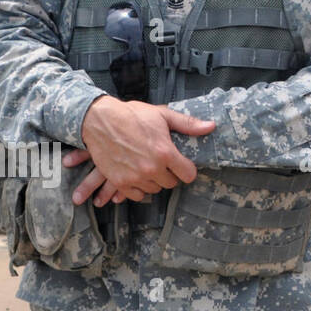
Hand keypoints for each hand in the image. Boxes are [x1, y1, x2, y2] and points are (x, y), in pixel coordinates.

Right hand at [68, 97, 210, 205]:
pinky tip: (138, 175)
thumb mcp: (163, 115)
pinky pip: (137, 195)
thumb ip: (188, 124)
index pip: (188, 174)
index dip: (187, 169)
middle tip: (164, 162)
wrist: (99, 120)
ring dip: (155, 180)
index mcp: (165, 153)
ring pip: (155, 189)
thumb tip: (211, 127)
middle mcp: (151, 168)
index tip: (183, 164)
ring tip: (149, 166)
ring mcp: (134, 177)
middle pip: (171, 183)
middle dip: (170, 174)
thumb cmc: (132, 115)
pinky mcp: (119, 181)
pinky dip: (139, 188)